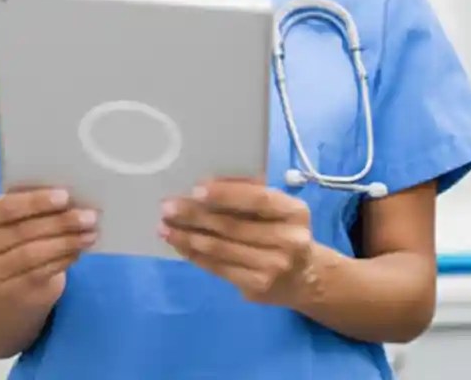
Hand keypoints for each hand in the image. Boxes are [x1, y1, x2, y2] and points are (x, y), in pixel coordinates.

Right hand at [0, 188, 97, 308]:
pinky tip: (77, 252)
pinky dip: (63, 260)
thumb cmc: (0, 256)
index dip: (35, 201)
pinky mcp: (11, 296)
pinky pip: (40, 274)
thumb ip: (22, 214)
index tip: (64, 196)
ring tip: (90, 233)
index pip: (5, 208)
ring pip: (33, 253)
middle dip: (60, 222)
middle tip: (89, 216)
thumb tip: (67, 200)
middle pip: (24, 231)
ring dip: (67, 242)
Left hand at [159, 178, 314, 305]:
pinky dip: (194, 255)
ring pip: (220, 248)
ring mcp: (273, 266)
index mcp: (295, 212)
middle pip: (233, 225)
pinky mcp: (257, 286)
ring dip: (187, 236)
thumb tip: (204, 185)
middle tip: (167, 207)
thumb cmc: (284, 232)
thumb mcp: (279, 209)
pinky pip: (218, 267)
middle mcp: (289, 240)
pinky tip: (179, 244)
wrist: (305, 278)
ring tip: (164, 226)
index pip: (258, 200)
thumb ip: (250, 193)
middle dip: (195, 215)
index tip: (196, 189)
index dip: (226, 194)